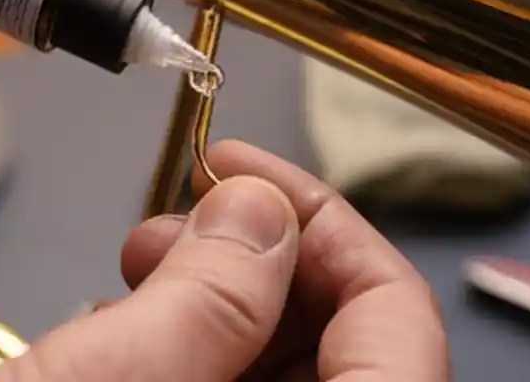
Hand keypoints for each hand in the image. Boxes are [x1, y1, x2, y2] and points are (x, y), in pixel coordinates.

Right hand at [0, 139, 449, 380]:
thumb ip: (207, 292)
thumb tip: (259, 208)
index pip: (399, 311)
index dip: (323, 218)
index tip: (243, 167)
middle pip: (348, 337)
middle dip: (258, 257)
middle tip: (177, 216)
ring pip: (288, 367)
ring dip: (218, 300)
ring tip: (138, 264)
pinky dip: (196, 350)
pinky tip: (131, 330)